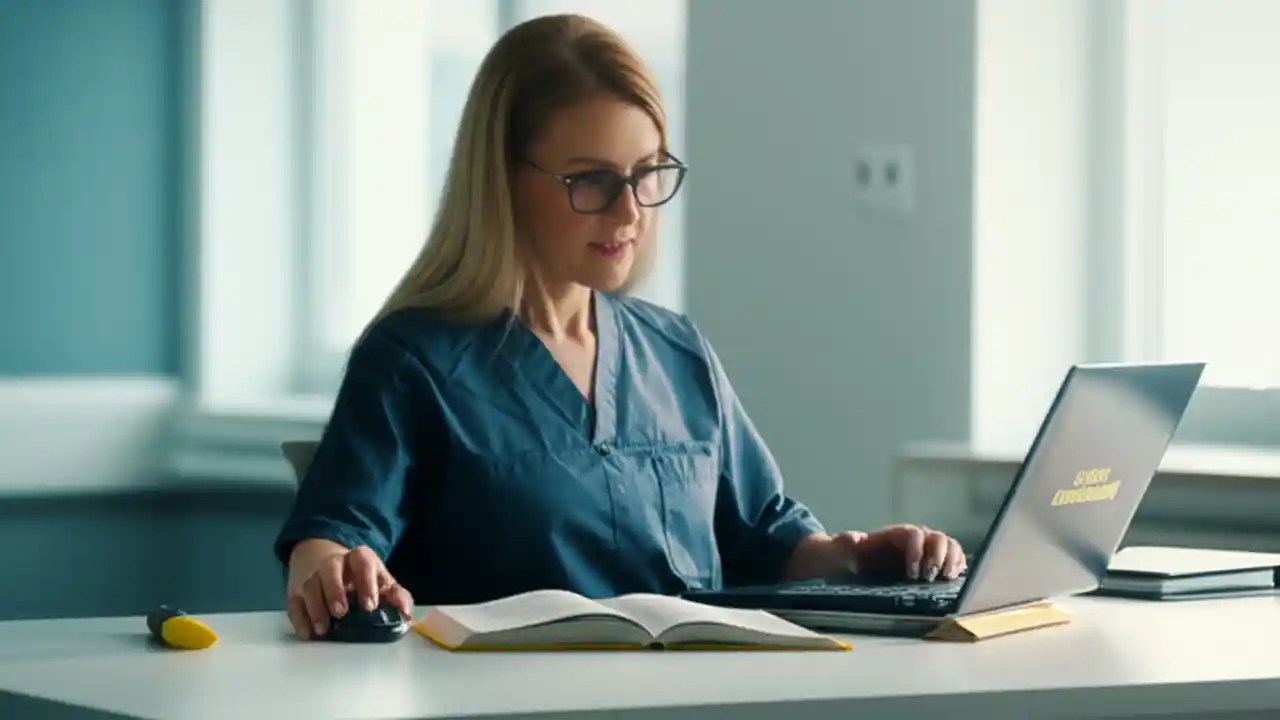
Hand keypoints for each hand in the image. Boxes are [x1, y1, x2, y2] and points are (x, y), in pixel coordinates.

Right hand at [285, 543, 414, 640]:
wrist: (328, 563)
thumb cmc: (362, 579)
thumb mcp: (383, 583)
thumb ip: (398, 597)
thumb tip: (406, 616)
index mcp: (360, 559)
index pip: (363, 561)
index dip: (366, 582)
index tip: (370, 605)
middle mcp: (334, 563)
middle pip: (330, 569)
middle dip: (335, 590)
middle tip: (342, 612)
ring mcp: (313, 576)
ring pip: (310, 585)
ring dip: (316, 607)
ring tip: (324, 629)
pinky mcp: (296, 592)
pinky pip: (294, 603)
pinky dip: (300, 619)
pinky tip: (308, 633)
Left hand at [833, 525, 965, 581]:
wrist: (849, 563)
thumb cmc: (846, 557)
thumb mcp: (840, 550)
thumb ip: (843, 545)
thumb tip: (855, 538)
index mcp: (896, 534)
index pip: (915, 534)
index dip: (918, 551)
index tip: (912, 574)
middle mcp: (915, 538)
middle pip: (938, 538)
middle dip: (939, 557)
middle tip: (930, 578)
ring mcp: (926, 549)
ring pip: (950, 546)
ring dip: (953, 560)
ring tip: (946, 578)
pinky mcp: (933, 562)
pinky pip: (954, 558)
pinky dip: (958, 565)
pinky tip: (954, 578)